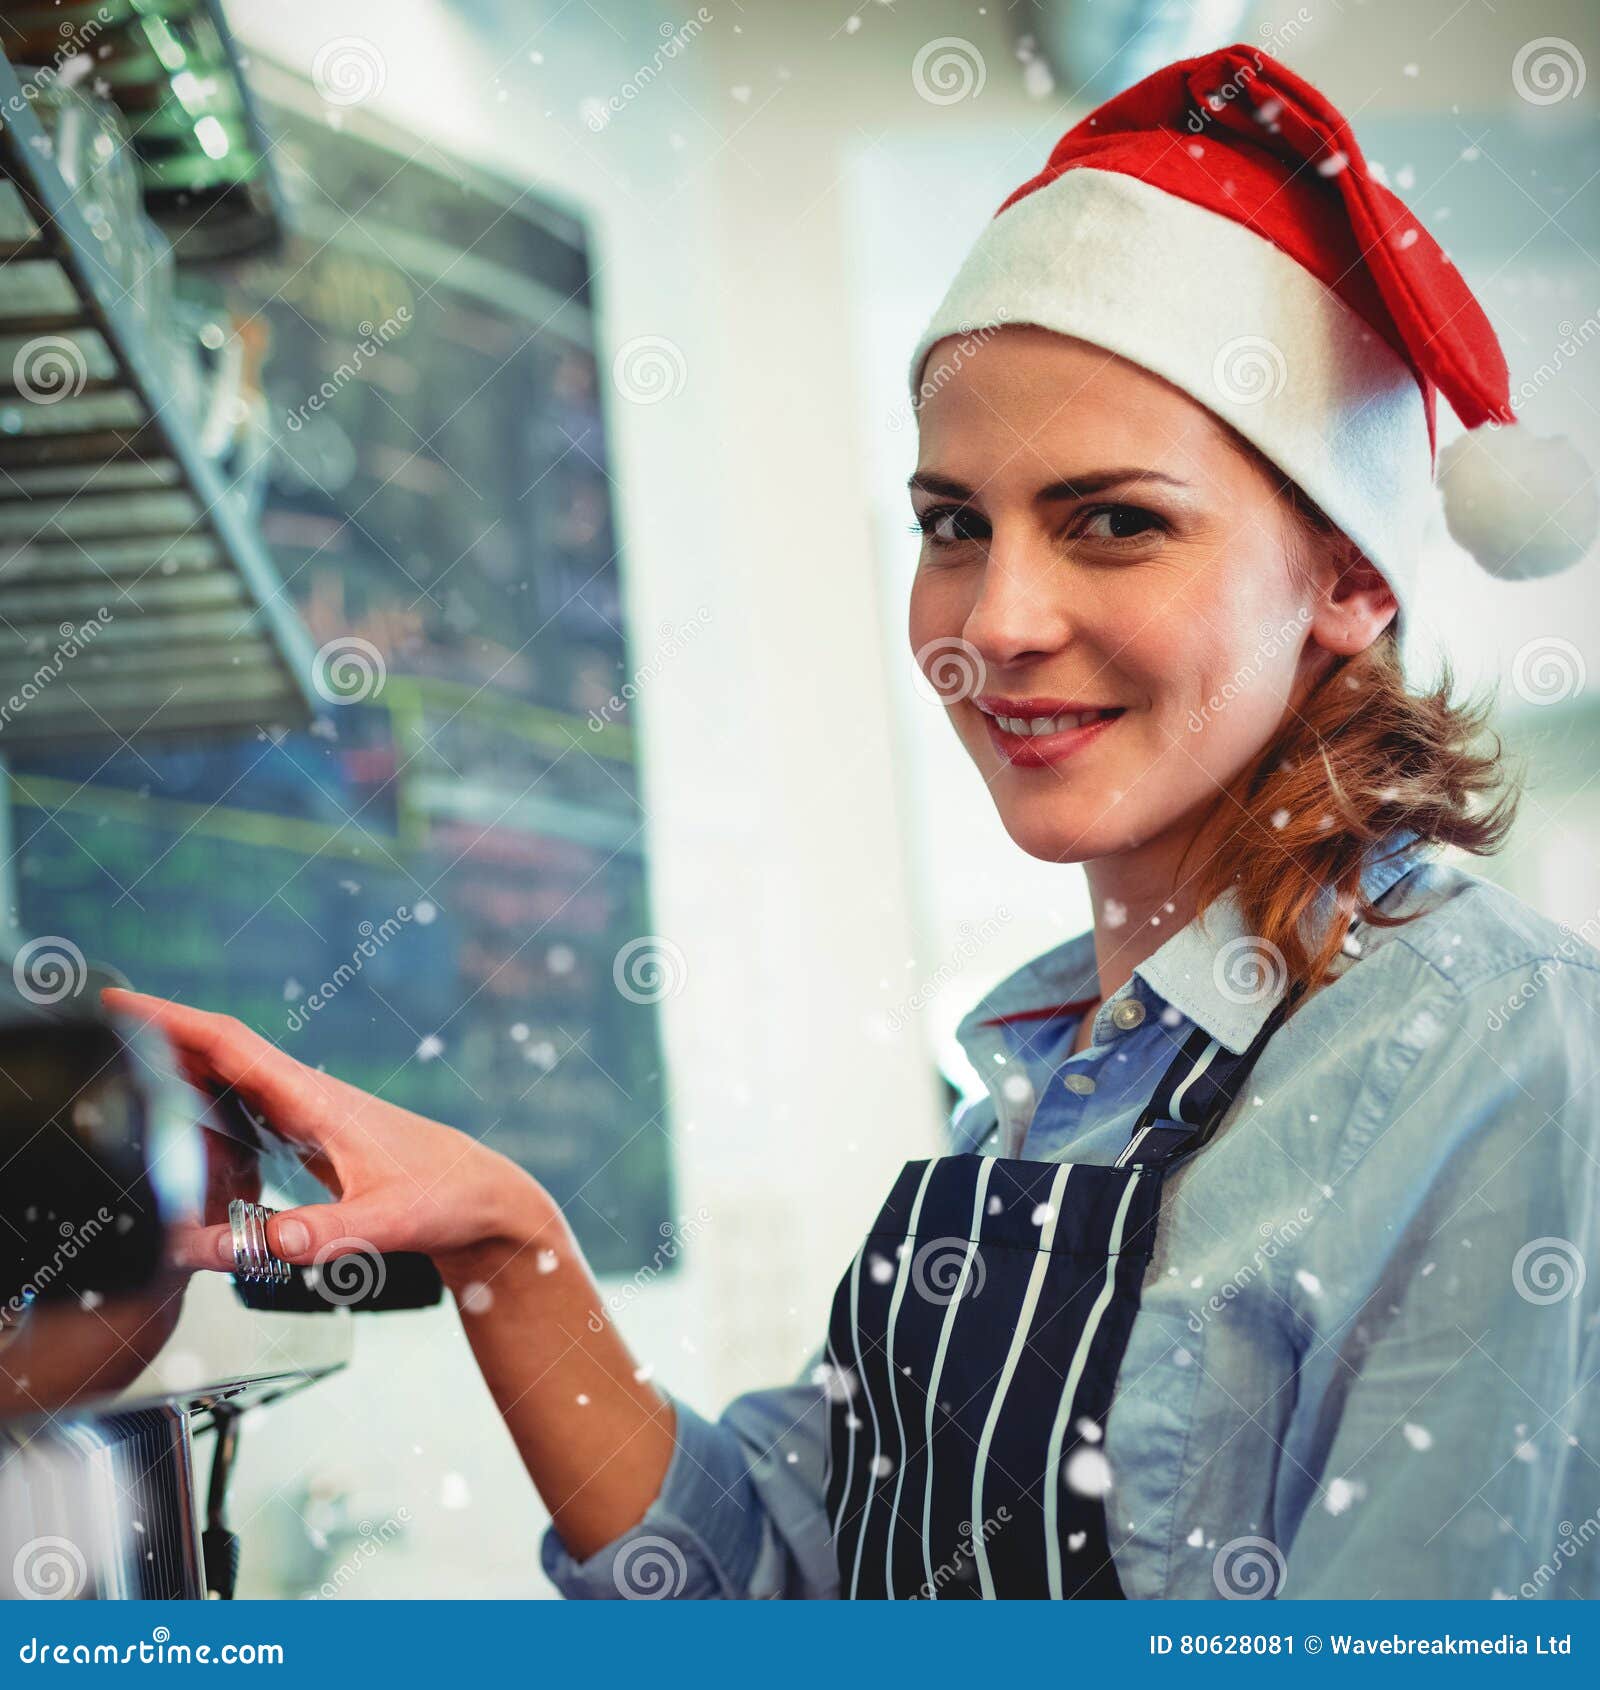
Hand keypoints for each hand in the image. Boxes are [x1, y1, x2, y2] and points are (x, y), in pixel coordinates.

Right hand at [101, 987, 556, 1286]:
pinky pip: (250, 1114)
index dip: (169, 1021)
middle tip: (99, 1042)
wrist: (485, 1200)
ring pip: (233, 1083)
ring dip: (182, 1079)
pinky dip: (211, 1117)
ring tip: (131, 1087)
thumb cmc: (447, 1198)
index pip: (230, 1045)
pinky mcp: (318, 1138)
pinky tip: (194, 1139)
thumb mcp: (383, 1222)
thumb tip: (256, 1247)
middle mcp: (309, 1098)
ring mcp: (313, 1115)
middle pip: (220, 1056)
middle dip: (159, 1043)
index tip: (117, 1005)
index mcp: (316, 1100)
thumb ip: (320, 1235)